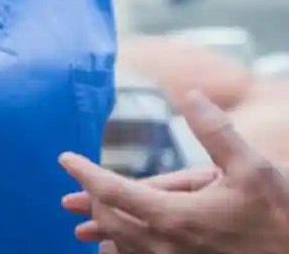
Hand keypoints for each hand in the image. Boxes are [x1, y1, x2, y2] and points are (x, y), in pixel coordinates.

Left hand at [59, 90, 288, 253]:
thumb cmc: (281, 219)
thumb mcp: (252, 168)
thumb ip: (216, 132)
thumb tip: (192, 95)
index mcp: (175, 216)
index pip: (113, 191)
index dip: (85, 174)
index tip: (65, 160)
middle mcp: (167, 246)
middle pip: (114, 221)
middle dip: (93, 205)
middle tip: (70, 198)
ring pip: (127, 247)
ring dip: (106, 234)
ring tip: (84, 230)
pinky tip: (118, 251)